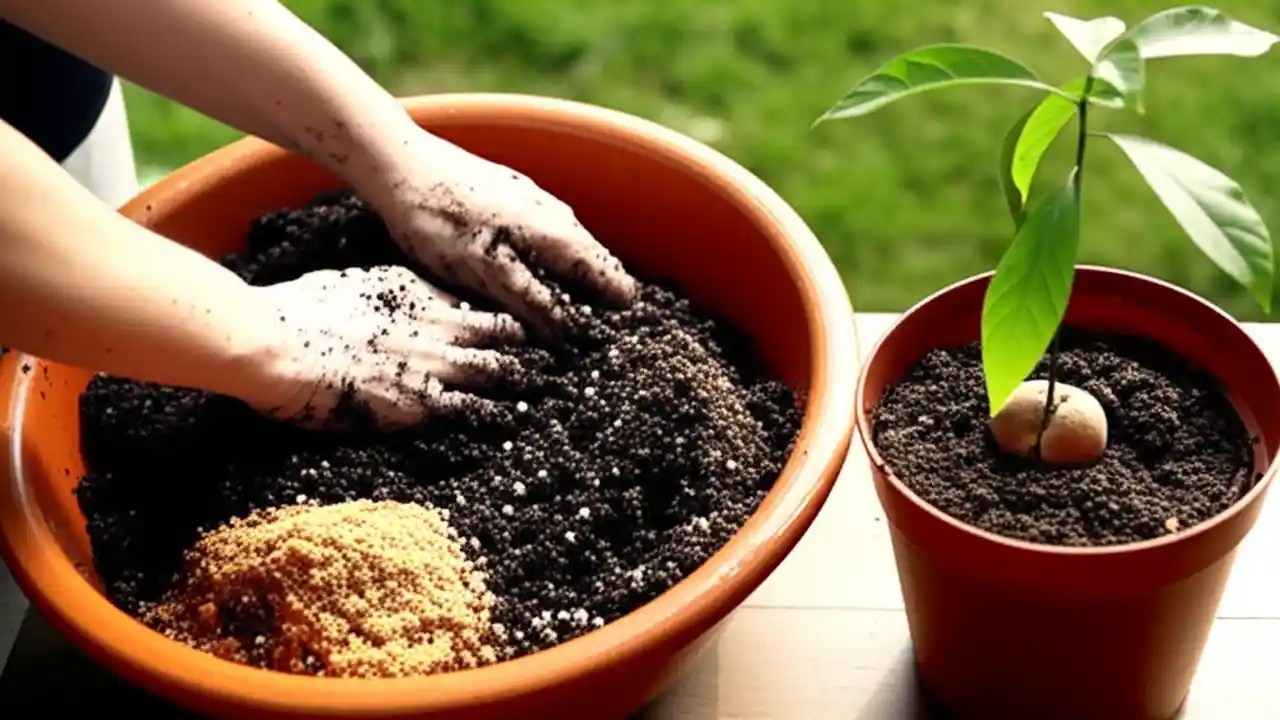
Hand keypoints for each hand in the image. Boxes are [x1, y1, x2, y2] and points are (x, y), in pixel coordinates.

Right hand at [242, 265, 523, 428]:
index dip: (501, 315)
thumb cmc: (299, 311)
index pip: (475, 302)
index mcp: (416, 291)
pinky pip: (470, 409)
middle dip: (529, 346)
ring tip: (549, 390)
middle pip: (499, 332)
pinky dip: (494, 415)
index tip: (523, 325)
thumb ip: (386, 294)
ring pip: (495, 369)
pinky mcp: (420, 401)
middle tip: (558, 357)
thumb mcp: (352, 284)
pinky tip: (512, 423)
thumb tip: (399, 300)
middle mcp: (434, 323)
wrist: (278, 343)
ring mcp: (431, 362)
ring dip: (523, 380)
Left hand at [367, 136, 637, 336]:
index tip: (603, 343)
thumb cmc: (440, 222)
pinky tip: (524, 273)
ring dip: (571, 281)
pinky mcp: (515, 194)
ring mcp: (539, 201)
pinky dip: (548, 260)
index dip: (614, 315)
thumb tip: (569, 337)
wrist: (402, 163)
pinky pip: (548, 235)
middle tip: (578, 338)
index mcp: (561, 235)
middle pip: (596, 265)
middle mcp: (560, 215)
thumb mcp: (483, 274)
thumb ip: (530, 303)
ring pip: (571, 249)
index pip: (614, 280)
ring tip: (552, 314)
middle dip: (595, 301)